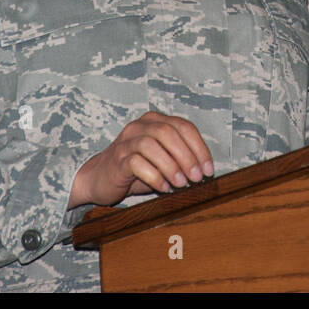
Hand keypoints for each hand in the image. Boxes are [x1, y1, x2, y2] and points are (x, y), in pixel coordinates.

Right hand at [69, 111, 213, 207]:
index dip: (200, 148)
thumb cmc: (136, 170)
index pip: (184, 127)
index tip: (209, 170)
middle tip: (197, 177)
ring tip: (181, 183)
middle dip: (187, 156)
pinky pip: (136, 163)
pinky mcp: (116, 159)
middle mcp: (139, 126)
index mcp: (155, 121)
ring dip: (171, 166)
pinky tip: (163, 187)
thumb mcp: (162, 160)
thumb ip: (180, 158)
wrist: (99, 178)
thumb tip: (205, 171)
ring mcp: (126, 141)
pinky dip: (154, 175)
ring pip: (151, 145)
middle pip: (168, 132)